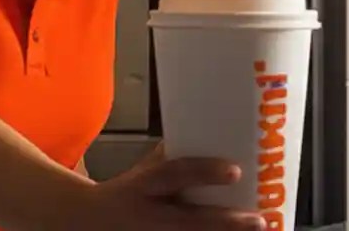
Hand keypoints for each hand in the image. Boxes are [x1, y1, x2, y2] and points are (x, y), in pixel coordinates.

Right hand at [54, 142, 267, 230]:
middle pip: (191, 222)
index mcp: (146, 185)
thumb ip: (177, 155)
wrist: (90, 221)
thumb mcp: (148, 169)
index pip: (176, 174)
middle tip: (259, 220)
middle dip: (226, 222)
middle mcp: (151, 215)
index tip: (235, 171)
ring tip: (259, 230)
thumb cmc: (130, 190)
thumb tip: (217, 128)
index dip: (205, 172)